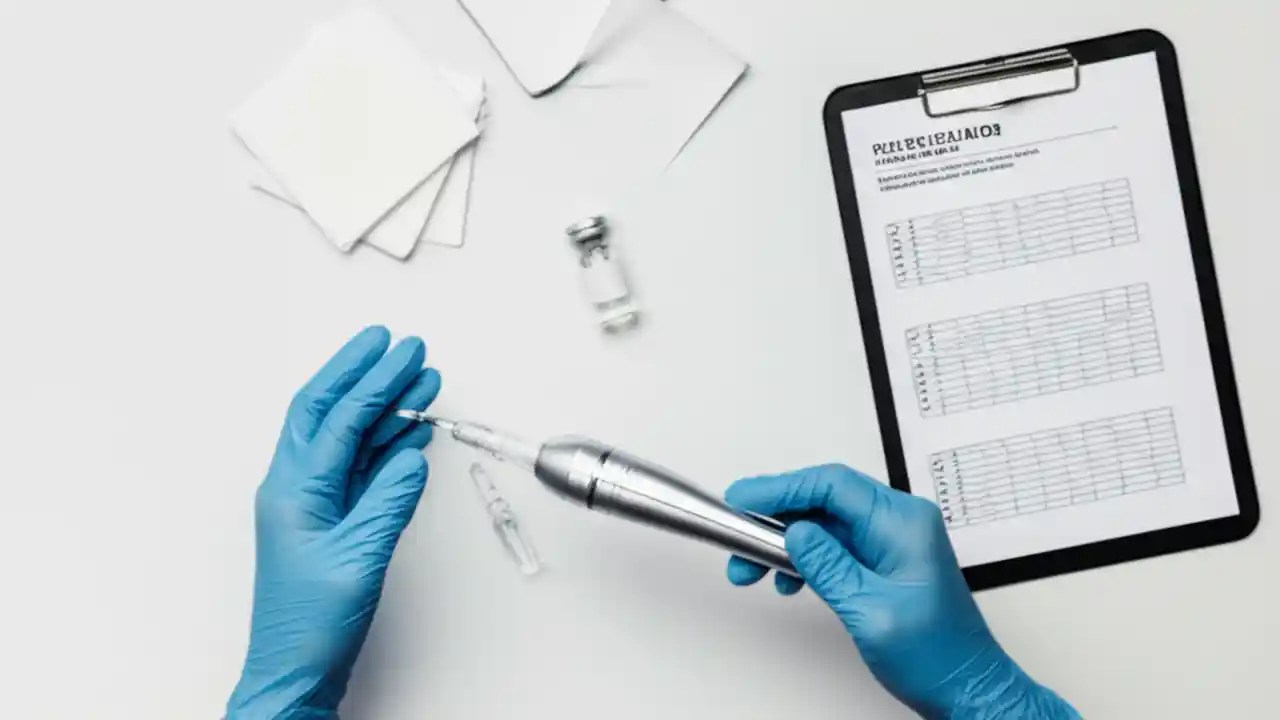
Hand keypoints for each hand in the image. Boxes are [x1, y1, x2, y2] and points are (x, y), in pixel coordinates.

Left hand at [227, 327, 441, 719]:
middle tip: (398, 344)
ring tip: (420, 379)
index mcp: (293, 489)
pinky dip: (387, 444)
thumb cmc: (311, 624)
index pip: (338, 418)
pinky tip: (411, 432)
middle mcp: (296, 487)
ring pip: (349, 437)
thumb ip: (388, 502)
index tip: (402, 350)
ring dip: (383, 406)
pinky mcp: (331, 521)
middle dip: (363, 372)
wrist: (294, 671)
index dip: (374, 381)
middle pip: (329, 411)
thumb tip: (409, 456)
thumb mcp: (357, 558)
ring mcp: (313, 503)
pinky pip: (360, 467)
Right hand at [725, 465, 1077, 719]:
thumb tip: (794, 533)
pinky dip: (804, 557)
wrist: (965, 686)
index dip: (781, 487)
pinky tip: (786, 578)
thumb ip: (828, 567)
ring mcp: (892, 540)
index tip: (744, 498)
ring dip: (784, 541)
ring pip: (823, 522)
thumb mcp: (871, 611)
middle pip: (823, 498)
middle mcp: (900, 522)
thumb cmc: (936, 655)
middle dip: (775, 517)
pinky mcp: (883, 558)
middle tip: (739, 535)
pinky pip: (834, 543)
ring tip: (752, 567)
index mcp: (903, 523)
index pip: (832, 485)